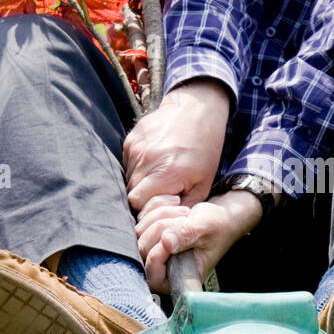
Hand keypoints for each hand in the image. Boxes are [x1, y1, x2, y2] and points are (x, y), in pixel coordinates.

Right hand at [122, 78, 231, 212]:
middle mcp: (145, 160)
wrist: (196, 110)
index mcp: (165, 173)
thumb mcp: (204, 183)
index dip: (149, 207)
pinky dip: (139, 167)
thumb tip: (169, 223)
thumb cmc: (204, 149)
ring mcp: (135, 148)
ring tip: (161, 174)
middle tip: (163, 191)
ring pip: (128, 178)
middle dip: (145, 196)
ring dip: (141, 181)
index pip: (138, 203)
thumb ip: (185, 206)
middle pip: (131, 192)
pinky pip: (128, 163)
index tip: (166, 201)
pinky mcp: (130, 140)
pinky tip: (156, 161)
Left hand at [135, 189, 261, 293]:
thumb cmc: (217, 227)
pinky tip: (174, 205)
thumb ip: (187, 235)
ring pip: (139, 231)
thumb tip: (166, 242)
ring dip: (161, 214)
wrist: (219, 216)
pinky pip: (140, 218)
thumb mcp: (205, 228)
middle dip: (163, 227)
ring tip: (184, 213)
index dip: (157, 255)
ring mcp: (153, 250)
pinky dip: (155, 207)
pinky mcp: (149, 234)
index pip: (153, 276)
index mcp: (178, 277)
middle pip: (142, 249)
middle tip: (185, 218)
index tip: (172, 238)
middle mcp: (162, 268)